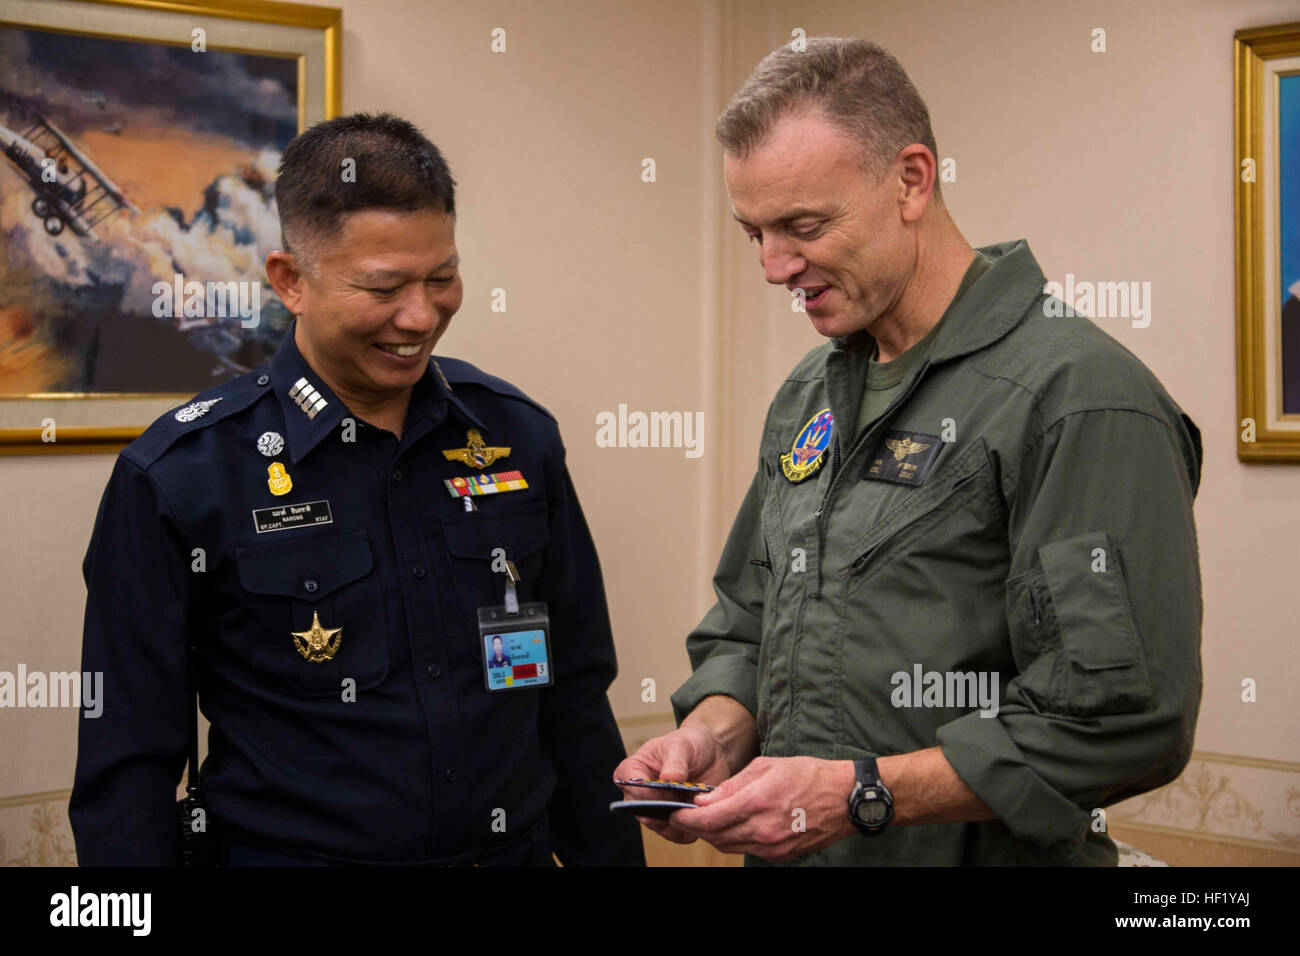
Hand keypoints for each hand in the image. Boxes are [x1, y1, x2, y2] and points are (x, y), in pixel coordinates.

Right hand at [613, 724, 731, 844]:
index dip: (647, 791)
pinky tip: (701, 816)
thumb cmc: (689, 743)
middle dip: (663, 810)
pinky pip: (676, 834)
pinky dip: (688, 830)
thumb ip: (675, 761)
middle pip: (642, 811)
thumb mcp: (682, 744)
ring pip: (659, 827)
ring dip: (677, 822)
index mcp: (634, 769)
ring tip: (695, 809)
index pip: (630, 785)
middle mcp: (640, 793)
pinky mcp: (673, 820)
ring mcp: (656, 809)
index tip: (668, 788)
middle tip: (685, 804)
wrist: (711, 753)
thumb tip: (669, 778)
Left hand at [666, 756, 857, 861]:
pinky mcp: (781, 856)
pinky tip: (734, 826)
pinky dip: (735, 840)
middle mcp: (762, 830)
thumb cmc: (808, 775)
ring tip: (708, 820)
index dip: (687, 817)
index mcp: (756, 803)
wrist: (844, 798)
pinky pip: (748, 851)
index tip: (675, 811)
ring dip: (714, 835)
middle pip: (715, 836)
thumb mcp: (766, 766)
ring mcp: (772, 846)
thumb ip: (732, 785)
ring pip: (729, 846)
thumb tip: (705, 799)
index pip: (709, 819)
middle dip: (697, 827)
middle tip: (687, 815)